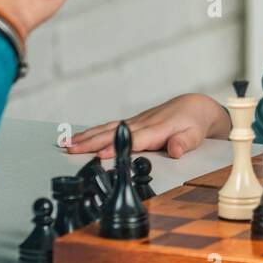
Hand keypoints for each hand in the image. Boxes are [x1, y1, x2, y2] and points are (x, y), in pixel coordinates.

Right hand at [65, 94, 231, 158]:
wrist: (193, 107)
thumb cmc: (193, 123)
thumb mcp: (195, 135)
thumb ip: (184, 143)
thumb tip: (175, 151)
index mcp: (157, 129)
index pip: (133, 140)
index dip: (116, 147)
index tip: (100, 155)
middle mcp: (142, 124)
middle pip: (112, 133)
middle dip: (91, 142)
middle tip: (70, 150)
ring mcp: (135, 122)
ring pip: (107, 129)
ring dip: (86, 137)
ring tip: (67, 144)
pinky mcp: (132, 123)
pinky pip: (109, 127)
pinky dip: (92, 132)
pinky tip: (79, 138)